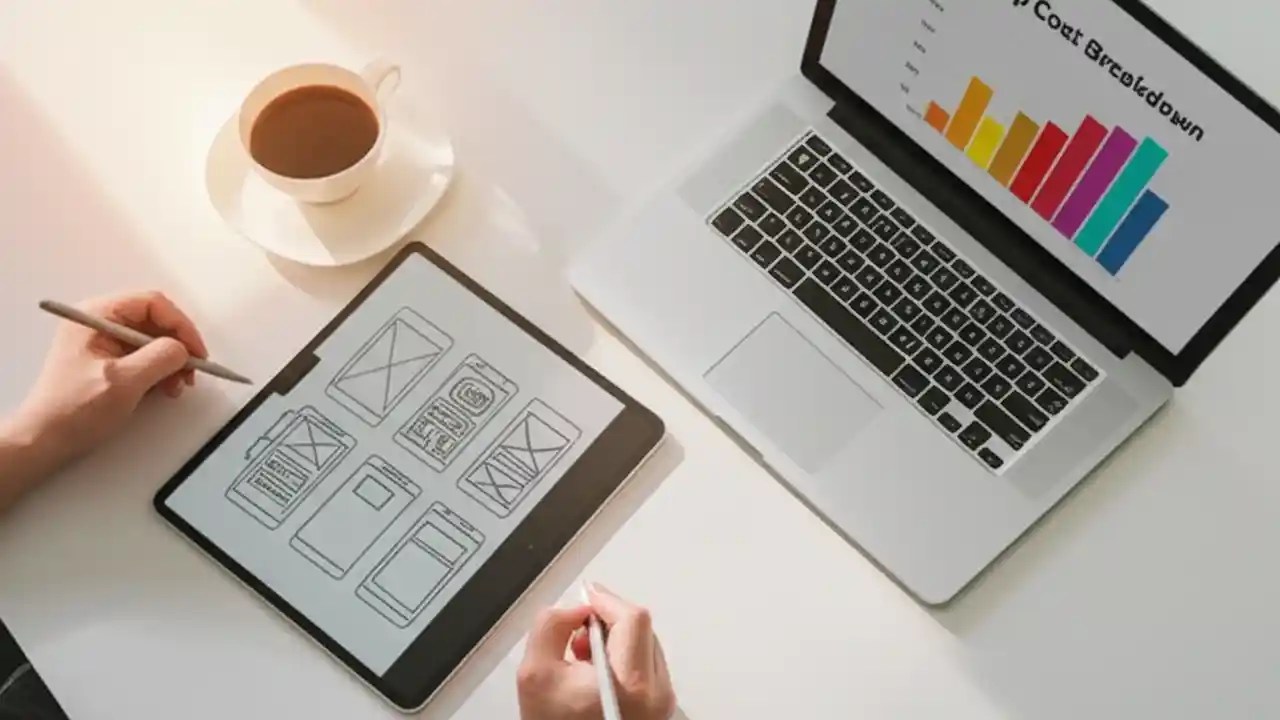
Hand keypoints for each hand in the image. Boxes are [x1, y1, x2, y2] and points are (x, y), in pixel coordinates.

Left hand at [9, 291, 206, 474]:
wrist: (45, 440)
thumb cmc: (76, 410)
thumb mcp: (124, 382)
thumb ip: (160, 358)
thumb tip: (184, 350)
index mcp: (97, 315)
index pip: (152, 304)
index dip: (181, 326)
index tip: (198, 353)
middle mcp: (99, 322)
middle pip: (154, 321)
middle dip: (178, 347)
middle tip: (190, 374)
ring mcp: (102, 341)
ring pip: (152, 340)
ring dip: (172, 362)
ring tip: (177, 387)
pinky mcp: (107, 360)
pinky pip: (143, 356)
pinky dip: (160, 371)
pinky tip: (164, 389)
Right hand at [517, 584, 675, 719]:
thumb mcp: (535, 674)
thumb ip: (550, 626)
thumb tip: (575, 609)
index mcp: (631, 683)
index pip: (632, 619)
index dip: (606, 600)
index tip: (586, 597)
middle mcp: (657, 692)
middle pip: (641, 628)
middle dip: (607, 621)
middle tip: (578, 634)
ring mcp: (662, 702)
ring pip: (645, 644)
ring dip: (614, 639)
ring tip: (582, 658)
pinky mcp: (659, 708)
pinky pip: (645, 665)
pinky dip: (622, 658)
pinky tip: (596, 674)